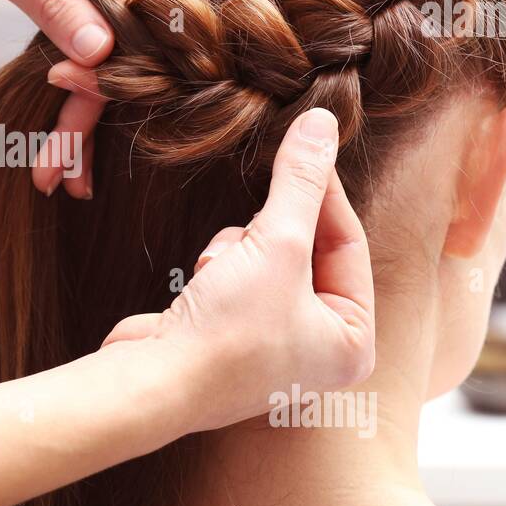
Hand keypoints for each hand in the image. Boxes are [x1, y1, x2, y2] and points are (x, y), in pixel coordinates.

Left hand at [0, 0, 138, 197]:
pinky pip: (91, 40)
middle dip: (84, 127)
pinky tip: (64, 127)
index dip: (91, 105)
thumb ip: (53, 4)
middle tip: (54, 186)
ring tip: (56, 176)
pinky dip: (77, 82)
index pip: (122, 49)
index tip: (55, 154)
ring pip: (106, 56)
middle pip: (119, 61)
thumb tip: (102, 54)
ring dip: (80, 115)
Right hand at [101, 109, 375, 432]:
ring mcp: (271, 346)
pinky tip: (201, 282)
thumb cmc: (227, 332)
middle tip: (253, 228)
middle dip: (271, 232)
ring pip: (268, 259)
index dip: (323, 192)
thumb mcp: (277, 244)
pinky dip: (219, 268)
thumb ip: (301, 181)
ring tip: (220, 269)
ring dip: (240, 248)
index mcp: (353, 342)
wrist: (153, 381)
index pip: (349, 243)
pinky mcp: (228, 337)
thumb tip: (323, 124)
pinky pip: (237, 277)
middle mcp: (318, 350)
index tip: (304, 147)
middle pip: (308, 251)